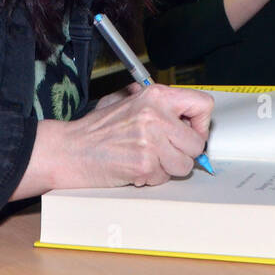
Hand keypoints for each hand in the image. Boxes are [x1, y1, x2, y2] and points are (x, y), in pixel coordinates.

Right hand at [47, 84, 213, 188]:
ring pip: (185, 165)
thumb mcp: (129, 100)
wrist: (70, 150)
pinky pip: (165, 178)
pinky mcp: (144, 164)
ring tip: (149, 159)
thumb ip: (160, 104)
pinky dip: (152, 177)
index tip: (191, 131)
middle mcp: (156, 115)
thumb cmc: (97, 129)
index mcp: (156, 95)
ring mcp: (151, 141)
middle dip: (184, 152)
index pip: (203, 105)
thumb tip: (189, 117)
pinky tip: (136, 167)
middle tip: (167, 151)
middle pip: (197, 143)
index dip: (200, 123)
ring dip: (169, 168)